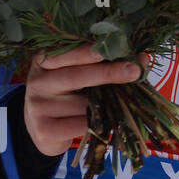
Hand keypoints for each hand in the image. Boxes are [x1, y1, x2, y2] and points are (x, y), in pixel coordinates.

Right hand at [24, 46, 143, 156]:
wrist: (43, 130)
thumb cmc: (67, 95)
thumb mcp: (77, 75)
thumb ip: (102, 65)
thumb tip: (142, 58)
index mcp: (44, 62)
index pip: (67, 53)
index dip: (92, 51)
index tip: (116, 47)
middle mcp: (37, 82)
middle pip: (76, 76)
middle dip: (108, 73)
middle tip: (134, 71)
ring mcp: (38, 106)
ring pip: (82, 104)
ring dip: (108, 103)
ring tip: (126, 100)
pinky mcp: (44, 129)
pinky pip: (81, 124)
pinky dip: (99, 122)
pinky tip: (109, 120)